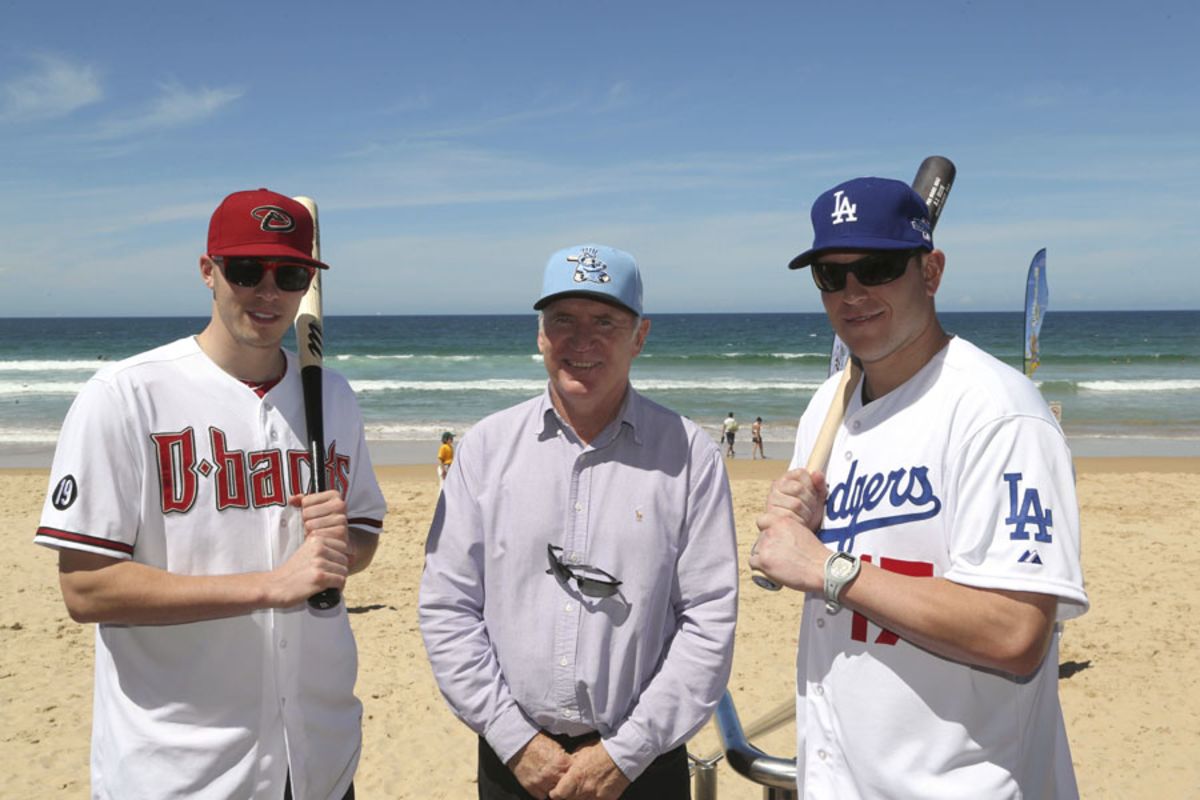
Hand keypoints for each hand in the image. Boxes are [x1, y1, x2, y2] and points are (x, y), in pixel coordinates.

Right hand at [265, 491, 351, 606]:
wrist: (274, 586)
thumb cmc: (291, 572)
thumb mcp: (306, 551)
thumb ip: (323, 549)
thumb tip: (349, 555)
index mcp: (316, 539)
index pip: (343, 546)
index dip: (339, 558)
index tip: (332, 566)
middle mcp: (319, 548)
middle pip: (344, 559)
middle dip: (339, 570)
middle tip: (329, 577)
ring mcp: (319, 562)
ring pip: (344, 571)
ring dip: (338, 579)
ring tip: (328, 583)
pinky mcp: (320, 577)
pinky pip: (340, 581)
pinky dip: (338, 588)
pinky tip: (329, 589)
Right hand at [507, 733, 570, 798]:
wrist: (519, 744)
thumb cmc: (538, 743)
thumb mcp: (557, 746)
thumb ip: (566, 759)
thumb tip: (575, 766)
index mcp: (561, 762)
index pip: (575, 774)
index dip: (575, 773)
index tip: (574, 772)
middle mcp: (552, 774)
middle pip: (566, 785)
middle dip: (565, 782)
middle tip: (563, 777)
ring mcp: (541, 782)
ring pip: (555, 793)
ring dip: (555, 787)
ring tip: (553, 780)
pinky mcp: (531, 787)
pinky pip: (542, 796)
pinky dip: (544, 791)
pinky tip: (544, 783)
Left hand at [549, 740, 629, 799]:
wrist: (623, 754)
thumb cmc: (601, 750)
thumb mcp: (580, 752)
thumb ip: (570, 764)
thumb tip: (564, 771)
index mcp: (576, 777)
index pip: (557, 794)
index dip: (555, 793)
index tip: (556, 791)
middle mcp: (585, 789)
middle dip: (567, 796)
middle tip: (569, 790)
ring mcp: (597, 796)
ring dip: (580, 797)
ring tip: (584, 790)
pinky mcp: (607, 799)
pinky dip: (593, 799)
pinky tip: (595, 792)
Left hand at [750, 513, 829, 594]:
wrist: (822, 569)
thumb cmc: (815, 554)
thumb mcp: (801, 532)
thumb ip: (786, 531)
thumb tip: (777, 536)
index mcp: (782, 521)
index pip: (762, 521)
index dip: (766, 531)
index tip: (772, 540)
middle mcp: (771, 531)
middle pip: (759, 539)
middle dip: (767, 548)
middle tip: (780, 557)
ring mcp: (766, 546)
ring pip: (756, 552)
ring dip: (764, 559)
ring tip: (779, 565)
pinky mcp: (763, 560)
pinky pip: (753, 564)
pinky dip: (761, 569)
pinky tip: (772, 571)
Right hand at [765, 467, 826, 530]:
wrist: (800, 533)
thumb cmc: (808, 511)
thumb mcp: (818, 496)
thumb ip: (819, 484)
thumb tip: (816, 473)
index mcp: (787, 478)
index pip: (801, 473)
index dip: (811, 485)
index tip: (812, 494)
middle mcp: (776, 487)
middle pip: (798, 488)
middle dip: (809, 501)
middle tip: (810, 508)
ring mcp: (772, 500)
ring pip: (795, 503)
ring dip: (805, 512)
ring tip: (805, 516)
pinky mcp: (771, 515)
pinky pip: (790, 516)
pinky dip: (799, 521)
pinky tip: (800, 523)